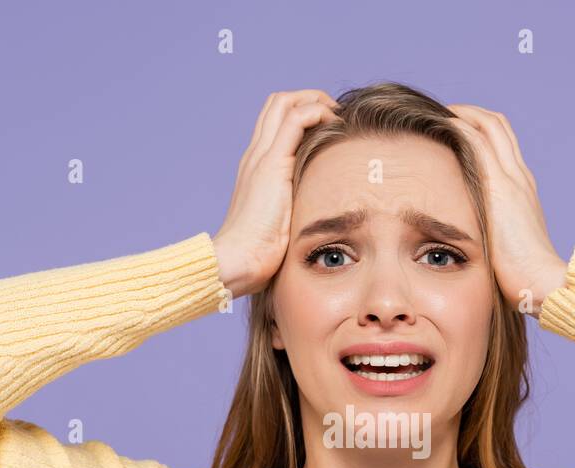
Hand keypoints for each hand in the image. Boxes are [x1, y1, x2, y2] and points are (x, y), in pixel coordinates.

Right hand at [213, 90, 339, 298]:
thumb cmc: (258, 254)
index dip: (303, 114)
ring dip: (315, 101)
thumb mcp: (281, 225)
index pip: (275, 122)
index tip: (330, 129)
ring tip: (337, 118)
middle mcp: (255, 155)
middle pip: (277, 103)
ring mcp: (261, 156)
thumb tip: (318, 220)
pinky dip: (317, 113)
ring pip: (284, 102)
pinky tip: (335, 128)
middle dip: (311, 99)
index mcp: (256, 168)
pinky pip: (296, 119)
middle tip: (336, 117)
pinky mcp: (272, 164)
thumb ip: (294, 212)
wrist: (237, 261)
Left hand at [445, 104, 568, 315]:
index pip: (503, 146)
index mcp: (522, 191)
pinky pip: (478, 142)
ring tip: (438, 113)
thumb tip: (468, 249)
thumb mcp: (504, 249)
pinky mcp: (499, 187)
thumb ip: (490, 238)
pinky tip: (441, 124)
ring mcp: (512, 179)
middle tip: (442, 114)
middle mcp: (520, 178)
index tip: (454, 131)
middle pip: (498, 126)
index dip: (480, 130)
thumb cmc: (522, 278)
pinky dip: (460, 127)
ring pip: (490, 126)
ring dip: (463, 113)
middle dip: (470, 114)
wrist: (541, 282)